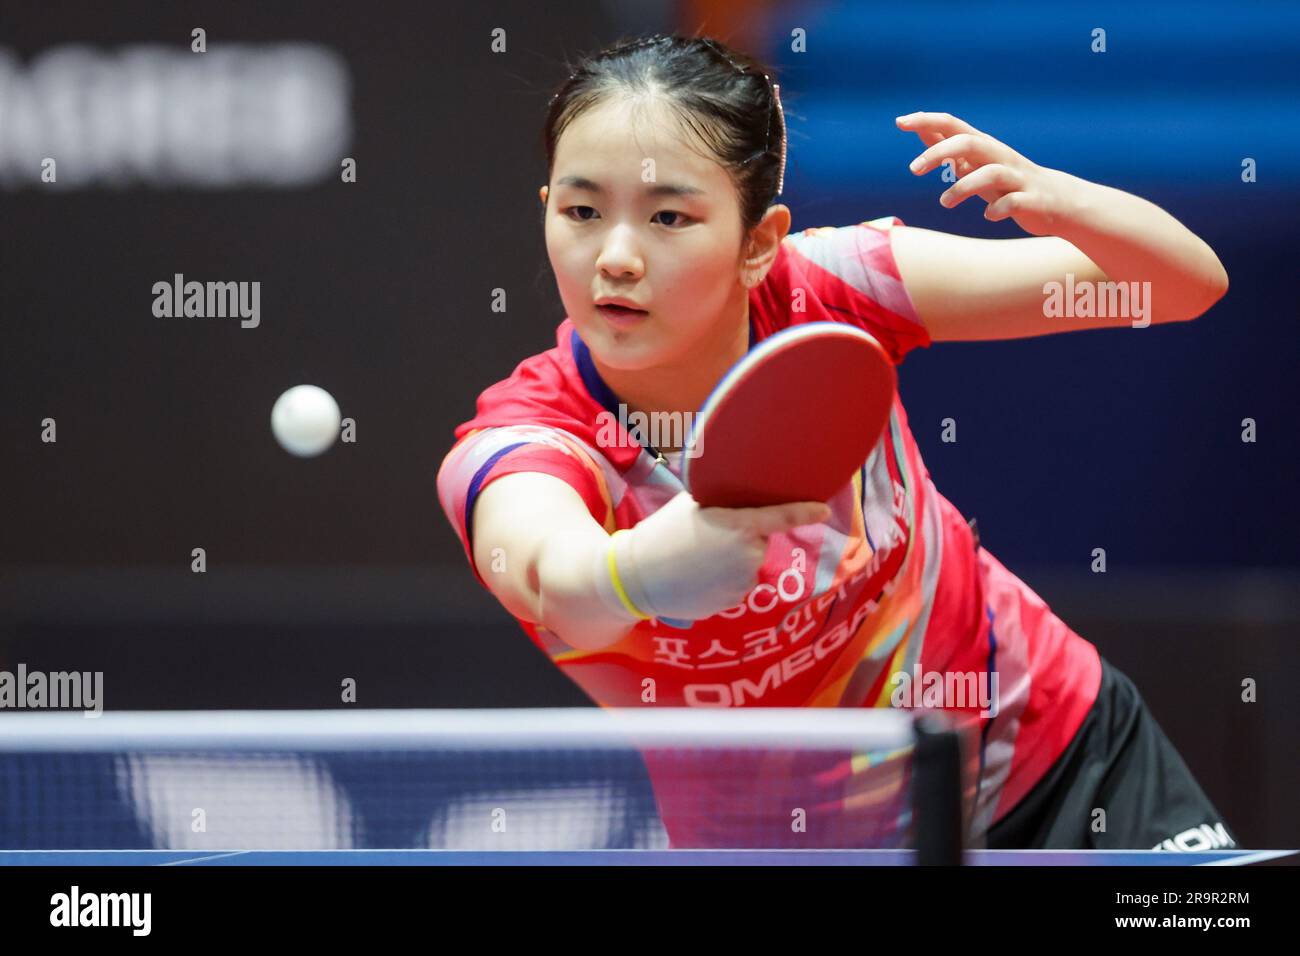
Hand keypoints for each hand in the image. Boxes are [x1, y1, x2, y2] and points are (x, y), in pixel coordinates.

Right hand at [609, 491, 829, 621]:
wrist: (638, 576)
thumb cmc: (662, 532)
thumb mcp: (692, 504)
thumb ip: (723, 500)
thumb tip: (738, 493)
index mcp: (741, 526)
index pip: (782, 517)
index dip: (806, 512)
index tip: (824, 510)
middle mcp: (748, 556)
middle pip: (757, 542)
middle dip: (740, 539)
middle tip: (705, 538)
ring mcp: (741, 583)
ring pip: (746, 567)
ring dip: (730, 563)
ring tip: (695, 560)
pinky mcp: (731, 603)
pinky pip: (735, 587)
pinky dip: (722, 583)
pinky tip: (697, 578)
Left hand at [896, 111, 1084, 235]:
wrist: (1057, 203)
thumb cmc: (1008, 183)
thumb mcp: (976, 165)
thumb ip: (950, 149)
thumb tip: (922, 131)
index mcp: (984, 147)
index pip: (953, 125)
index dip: (927, 120)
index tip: (900, 122)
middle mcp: (1000, 157)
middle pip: (969, 143)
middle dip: (938, 153)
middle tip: (912, 169)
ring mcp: (1017, 177)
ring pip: (990, 173)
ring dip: (962, 188)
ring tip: (945, 202)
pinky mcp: (1030, 200)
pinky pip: (1012, 202)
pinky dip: (996, 210)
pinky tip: (988, 216)